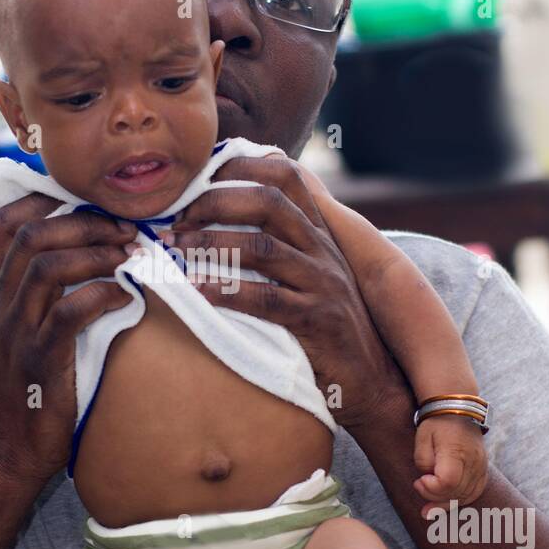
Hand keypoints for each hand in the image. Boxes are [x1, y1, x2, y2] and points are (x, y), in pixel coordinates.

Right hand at [0, 193, 136, 515]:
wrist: (10, 454)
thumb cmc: (27, 390)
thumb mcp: (20, 335)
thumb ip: (37, 295)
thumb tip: (79, 254)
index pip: (1, 225)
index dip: (42, 201)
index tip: (85, 198)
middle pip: (30, 237)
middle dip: (83, 222)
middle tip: (124, 229)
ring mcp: (13, 334)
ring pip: (48, 268)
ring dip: (97, 254)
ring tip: (130, 256)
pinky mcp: (38, 361)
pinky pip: (70, 312)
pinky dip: (103, 294)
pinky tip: (126, 295)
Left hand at [165, 153, 406, 431]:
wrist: (372, 380)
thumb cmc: (326, 329)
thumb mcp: (308, 279)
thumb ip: (277, 248)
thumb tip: (220, 225)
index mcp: (318, 234)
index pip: (285, 177)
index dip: (239, 168)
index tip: (196, 176)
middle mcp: (323, 250)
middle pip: (269, 202)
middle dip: (216, 203)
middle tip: (177, 218)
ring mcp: (324, 283)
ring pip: (263, 248)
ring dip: (212, 245)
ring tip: (176, 249)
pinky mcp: (319, 320)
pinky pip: (266, 300)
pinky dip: (225, 292)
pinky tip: (197, 291)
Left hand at [412, 416, 487, 516]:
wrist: (458, 410)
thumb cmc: (437, 423)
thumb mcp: (422, 437)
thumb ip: (423, 461)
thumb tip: (428, 479)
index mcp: (456, 451)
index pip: (448, 480)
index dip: (432, 487)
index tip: (419, 481)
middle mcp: (473, 461)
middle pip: (457, 491)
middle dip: (435, 496)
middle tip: (419, 487)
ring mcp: (481, 467)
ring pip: (466, 495)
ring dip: (446, 503)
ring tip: (429, 507)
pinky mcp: (483, 470)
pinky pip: (474, 492)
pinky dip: (459, 500)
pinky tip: (446, 503)